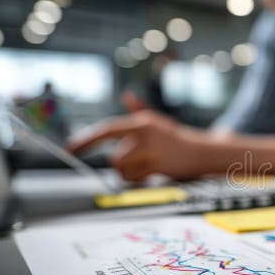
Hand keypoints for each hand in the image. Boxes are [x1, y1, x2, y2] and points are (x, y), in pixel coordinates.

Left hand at [68, 94, 204, 181]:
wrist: (202, 151)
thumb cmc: (177, 138)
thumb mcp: (158, 121)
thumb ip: (139, 110)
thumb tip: (128, 95)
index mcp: (141, 123)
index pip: (107, 130)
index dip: (87, 140)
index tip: (72, 149)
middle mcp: (144, 134)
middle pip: (114, 157)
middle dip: (122, 164)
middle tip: (138, 162)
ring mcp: (151, 149)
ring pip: (122, 168)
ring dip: (129, 172)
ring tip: (145, 168)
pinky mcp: (157, 164)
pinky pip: (134, 177)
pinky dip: (138, 178)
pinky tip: (152, 172)